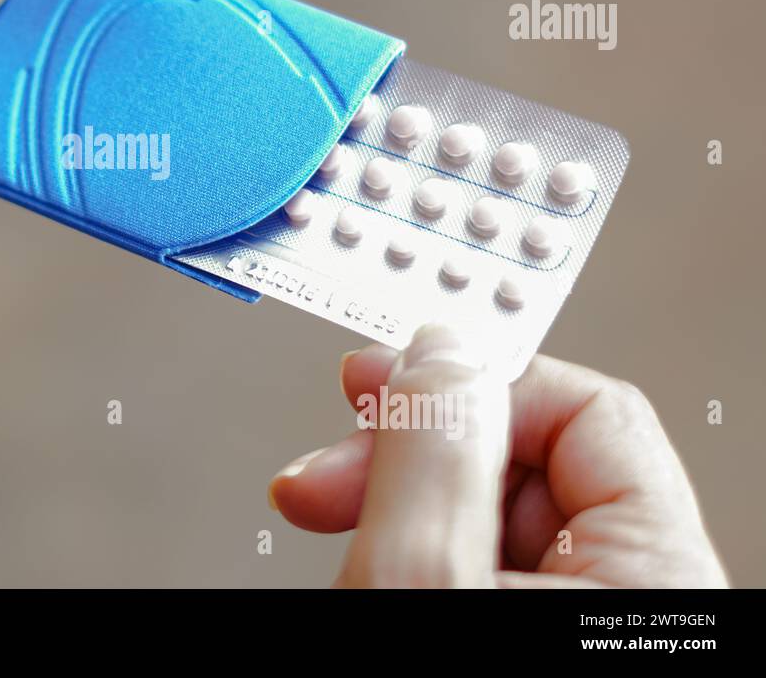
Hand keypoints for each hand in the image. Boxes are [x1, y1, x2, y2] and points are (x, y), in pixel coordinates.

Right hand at [267, 325, 727, 586]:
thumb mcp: (423, 581)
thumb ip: (434, 453)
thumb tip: (438, 353)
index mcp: (653, 575)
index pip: (587, 408)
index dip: (472, 381)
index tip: (384, 376)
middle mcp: (625, 592)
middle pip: (522, 458)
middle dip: (407, 453)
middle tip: (325, 473)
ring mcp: (571, 615)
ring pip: (481, 513)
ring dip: (390, 506)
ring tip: (330, 529)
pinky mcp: (521, 626)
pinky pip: (469, 563)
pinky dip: (405, 555)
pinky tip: (361, 567)